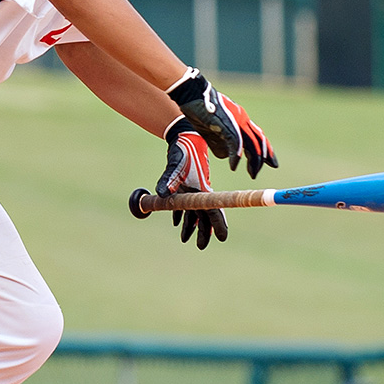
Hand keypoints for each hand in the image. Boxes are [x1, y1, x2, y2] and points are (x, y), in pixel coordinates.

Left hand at [157, 118, 226, 249]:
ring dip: (189, 225)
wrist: (183, 136)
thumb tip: (161, 195)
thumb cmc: (183, 150)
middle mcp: (200, 191)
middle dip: (203, 232)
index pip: (213, 211)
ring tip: (184, 239)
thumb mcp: (175, 165)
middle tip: (201, 247)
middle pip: (203, 216)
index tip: (222, 238)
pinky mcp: (184, 186)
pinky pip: (184, 204)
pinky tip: (176, 222)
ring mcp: (192, 189)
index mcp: (202, 189)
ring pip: (193, 212)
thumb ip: (168, 179)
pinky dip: (180, 214)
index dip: (218, 225)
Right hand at [165, 68, 277, 177]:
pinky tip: (234, 166)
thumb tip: (227, 157)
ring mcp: (236, 121)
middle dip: (262, 159)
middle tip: (258, 172)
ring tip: (252, 173)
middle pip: (259, 141)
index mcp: (241, 119)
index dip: (266, 150)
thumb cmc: (199, 111)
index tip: (270, 163)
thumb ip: (220, 143)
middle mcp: (243, 119)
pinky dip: (235, 156)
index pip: (258, 136)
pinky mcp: (227, 124)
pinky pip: (236, 143)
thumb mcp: (211, 131)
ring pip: (252, 144)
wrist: (191, 94)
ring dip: (253, 161)